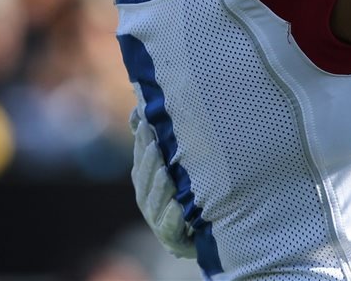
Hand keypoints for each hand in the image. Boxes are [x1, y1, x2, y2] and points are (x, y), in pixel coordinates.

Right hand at [130, 105, 196, 257]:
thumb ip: (159, 141)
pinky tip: (179, 209)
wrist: (211, 233)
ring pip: (154, 203)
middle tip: (154, 144)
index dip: (141, 143)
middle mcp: (149, 200)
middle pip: (144, 180)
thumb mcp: (178, 165)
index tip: (145, 123)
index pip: (141, 159)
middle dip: (148, 162)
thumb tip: (139, 110)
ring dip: (159, 188)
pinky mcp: (173, 240)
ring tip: (165, 173)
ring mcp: (159, 221)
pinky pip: (170, 229)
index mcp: (149, 181)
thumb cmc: (192, 192)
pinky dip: (173, 219)